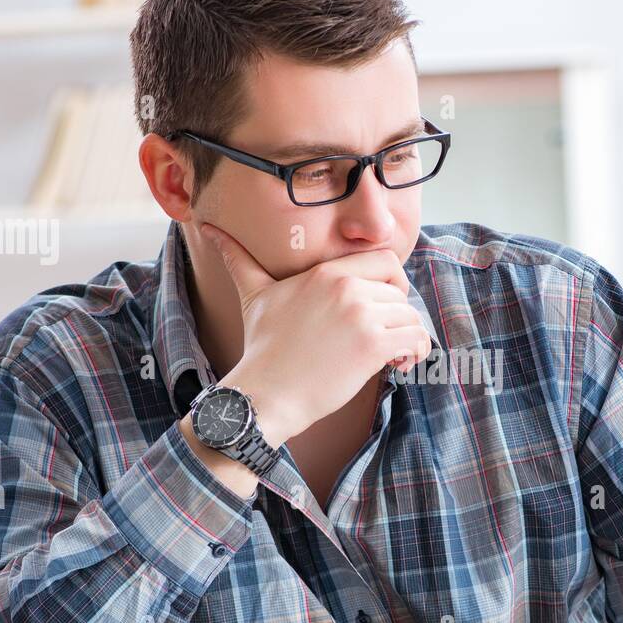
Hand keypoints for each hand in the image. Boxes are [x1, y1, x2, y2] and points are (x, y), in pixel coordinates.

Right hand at [201, 221, 431, 443]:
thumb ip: (239, 259)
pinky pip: (414, 339)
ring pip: (410, 316)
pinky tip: (399, 364)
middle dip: (399, 314)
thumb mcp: (254, 295)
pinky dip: (415, 352)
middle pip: (400, 291)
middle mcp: (346, 288)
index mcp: (327, 273)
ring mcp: (360, 316)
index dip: (392, 284)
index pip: (386, 261)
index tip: (382, 306)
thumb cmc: (262, 348)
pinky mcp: (371, 346)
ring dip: (407, 337)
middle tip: (387, 336)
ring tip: (392, 355)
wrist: (266, 393)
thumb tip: (208, 229)